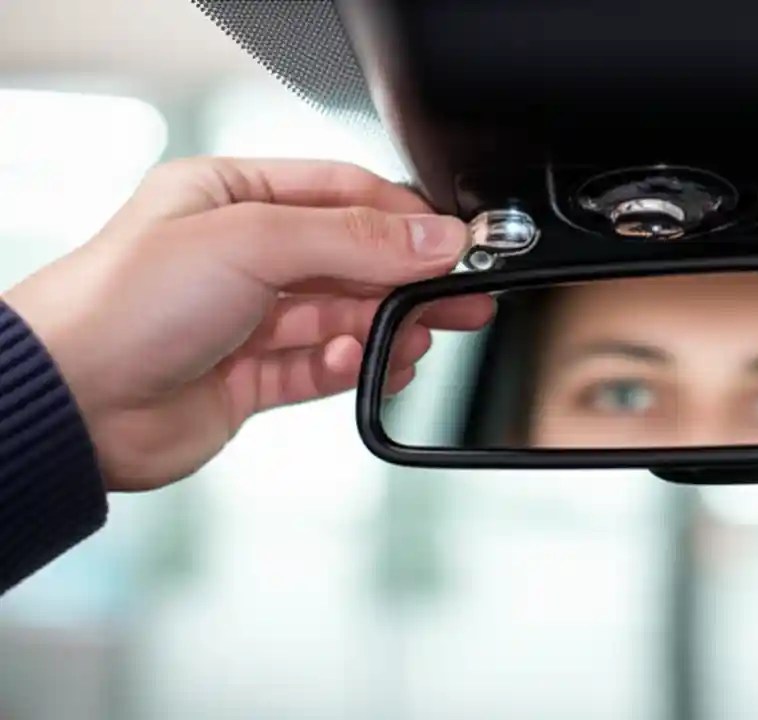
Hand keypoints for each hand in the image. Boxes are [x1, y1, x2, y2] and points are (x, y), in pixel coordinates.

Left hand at [1, 157, 492, 491]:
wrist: (70, 403)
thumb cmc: (120, 304)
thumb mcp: (250, 243)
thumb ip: (353, 240)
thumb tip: (434, 237)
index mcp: (231, 197)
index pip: (342, 195)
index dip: (404, 219)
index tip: (456, 244)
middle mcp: (240, 255)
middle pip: (351, 259)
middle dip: (410, 280)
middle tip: (467, 298)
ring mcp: (245, 319)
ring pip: (343, 316)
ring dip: (386, 328)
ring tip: (422, 339)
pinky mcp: (248, 378)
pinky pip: (320, 367)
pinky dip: (350, 367)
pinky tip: (365, 364)